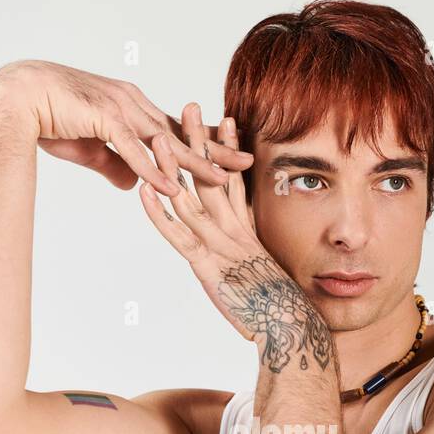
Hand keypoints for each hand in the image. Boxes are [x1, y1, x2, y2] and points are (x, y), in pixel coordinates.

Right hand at [0, 60, 253, 195]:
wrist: (16, 95)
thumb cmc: (49, 118)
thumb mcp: (89, 148)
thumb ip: (114, 165)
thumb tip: (134, 186)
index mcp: (131, 108)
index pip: (174, 128)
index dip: (202, 142)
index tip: (228, 156)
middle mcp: (132, 104)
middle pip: (180, 132)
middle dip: (214, 150)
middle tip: (246, 165)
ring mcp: (120, 109)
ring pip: (164, 141)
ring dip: (193, 163)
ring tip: (221, 180)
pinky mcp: (103, 119)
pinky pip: (134, 149)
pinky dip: (153, 169)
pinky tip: (171, 187)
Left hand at [138, 103, 332, 373]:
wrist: (290, 328)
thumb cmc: (281, 309)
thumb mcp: (266, 276)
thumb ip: (258, 258)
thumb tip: (254, 255)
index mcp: (247, 231)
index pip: (234, 181)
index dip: (226, 150)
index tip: (224, 119)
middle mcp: (233, 232)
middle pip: (213, 178)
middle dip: (202, 141)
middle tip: (193, 105)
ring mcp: (219, 247)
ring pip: (192, 199)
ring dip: (174, 167)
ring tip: (159, 135)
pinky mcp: (207, 268)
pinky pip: (179, 236)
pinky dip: (160, 214)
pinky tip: (144, 192)